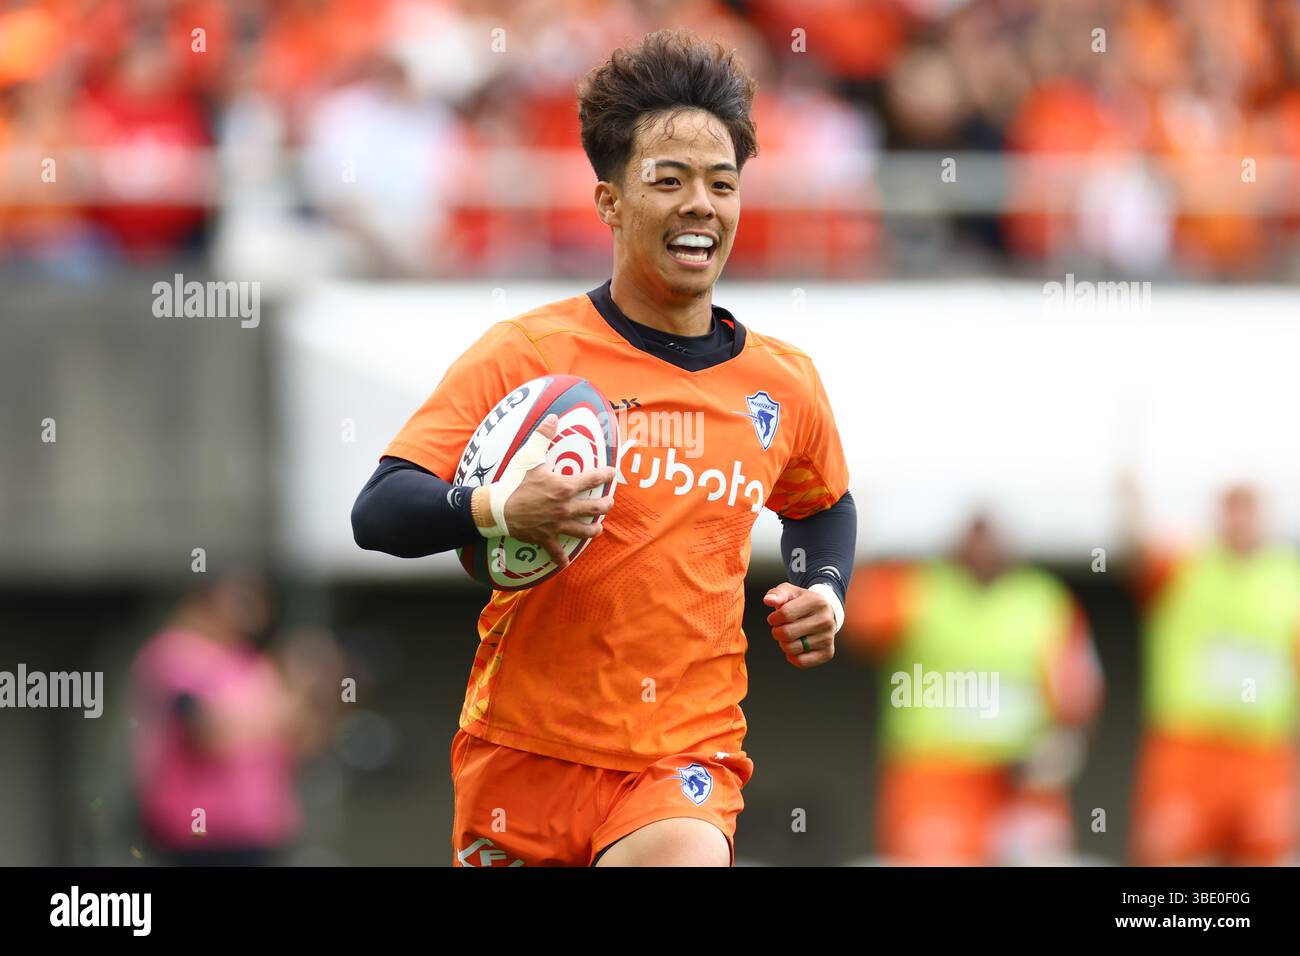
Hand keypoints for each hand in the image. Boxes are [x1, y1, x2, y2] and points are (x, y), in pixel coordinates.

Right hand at [473, 414, 614, 568]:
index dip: (606, 474)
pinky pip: (557, 552)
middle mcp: (565, 508)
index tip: (613, 472)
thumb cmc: (513, 481)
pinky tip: (566, 563)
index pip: (593, 479)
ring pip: (584, 531)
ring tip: (598, 528)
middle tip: (608, 502)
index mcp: (564, 487)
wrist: (496, 508)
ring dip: (594, 530)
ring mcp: (557, 525)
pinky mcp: (546, 538)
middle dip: (605, 504)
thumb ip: (543, 436)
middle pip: (595, 508)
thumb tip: (553, 417)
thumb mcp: (529, 455)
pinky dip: (562, 559)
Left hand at [763, 582, 836, 668]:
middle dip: (777, 632)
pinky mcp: (827, 653)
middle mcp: (825, 620)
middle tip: (779, 629)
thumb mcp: (790, 592)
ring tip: (789, 636)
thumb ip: (777, 594)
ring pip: (792, 649)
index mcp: (816, 601)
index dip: (773, 618)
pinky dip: (792, 657)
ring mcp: (828, 638)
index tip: (774, 618)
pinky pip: (801, 662)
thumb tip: (768, 600)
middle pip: (787, 633)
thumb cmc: (802, 603)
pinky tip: (796, 647)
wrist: (824, 613)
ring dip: (784, 644)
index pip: (785, 614)